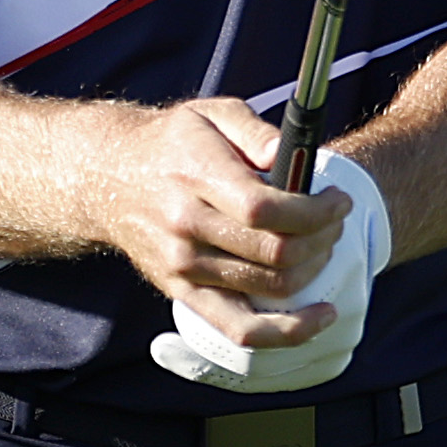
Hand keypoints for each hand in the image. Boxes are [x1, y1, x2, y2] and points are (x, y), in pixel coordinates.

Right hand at [82, 98, 351, 353]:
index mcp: (197, 178)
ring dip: (312, 270)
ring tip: (325, 247)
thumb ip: (256, 131)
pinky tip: (320, 319)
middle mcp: (187, 228)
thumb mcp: (211, 113)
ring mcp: (184, 268)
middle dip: (323, 238)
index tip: (340, 200)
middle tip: (336, 221)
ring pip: (268, 289)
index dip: (316, 211)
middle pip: (274, 252)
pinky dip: (286, 332)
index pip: (267, 210)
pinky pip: (240, 329)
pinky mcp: (183, 294)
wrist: (106, 177)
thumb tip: (293, 157)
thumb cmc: (171, 143)